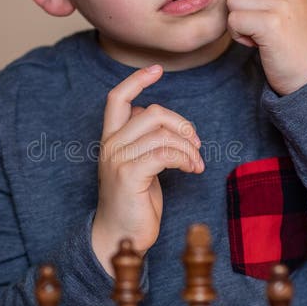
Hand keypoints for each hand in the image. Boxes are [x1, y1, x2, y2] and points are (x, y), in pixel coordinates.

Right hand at [92, 65, 203, 275]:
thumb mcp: (138, 164)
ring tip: (196, 164)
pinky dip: (185, 159)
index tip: (157, 69)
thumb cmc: (134, 201)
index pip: (117, 98)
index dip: (137, 79)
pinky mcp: (129, 175)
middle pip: (153, 112)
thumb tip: (165, 121)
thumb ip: (144, 140)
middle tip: (195, 145)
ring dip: (188, 148)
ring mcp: (117, 159)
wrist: (119, 236)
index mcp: (111, 138)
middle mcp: (110, 145)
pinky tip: (192, 169)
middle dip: (183, 125)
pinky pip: (165, 153)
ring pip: (163, 134)